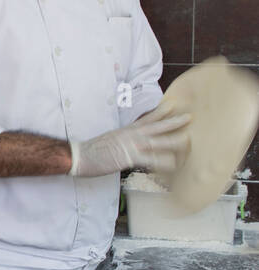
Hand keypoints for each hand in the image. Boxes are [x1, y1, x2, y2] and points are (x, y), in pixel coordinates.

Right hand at [69, 110, 191, 177]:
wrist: (79, 155)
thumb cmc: (92, 151)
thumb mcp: (110, 140)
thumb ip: (123, 141)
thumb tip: (130, 145)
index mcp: (126, 130)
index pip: (146, 118)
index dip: (160, 112)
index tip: (172, 105)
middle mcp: (130, 135)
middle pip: (156, 126)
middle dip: (173, 121)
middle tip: (189, 117)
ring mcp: (130, 145)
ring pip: (157, 141)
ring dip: (173, 140)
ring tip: (188, 140)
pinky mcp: (128, 158)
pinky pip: (149, 160)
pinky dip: (162, 162)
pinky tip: (173, 164)